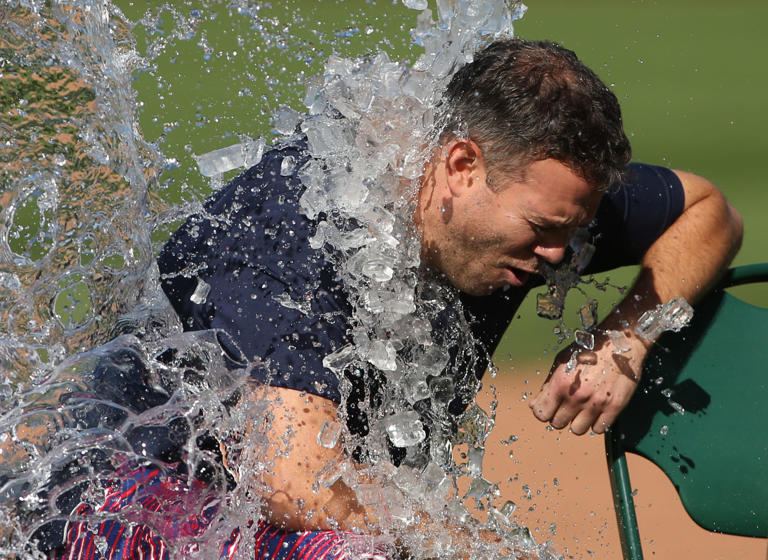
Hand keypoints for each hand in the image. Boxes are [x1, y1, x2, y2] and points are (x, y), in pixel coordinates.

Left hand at [529, 329, 648, 434]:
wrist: (621, 342)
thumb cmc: (588, 349)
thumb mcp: (562, 361)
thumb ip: (548, 385)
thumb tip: (534, 406)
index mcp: (560, 383)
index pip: (541, 414)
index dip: (542, 412)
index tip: (548, 407)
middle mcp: (576, 396)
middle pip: (558, 424)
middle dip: (559, 416)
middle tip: (567, 406)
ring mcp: (596, 403)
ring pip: (577, 430)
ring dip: (577, 422)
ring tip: (582, 409)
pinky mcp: (615, 407)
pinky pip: (598, 429)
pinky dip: (596, 423)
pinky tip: (597, 410)